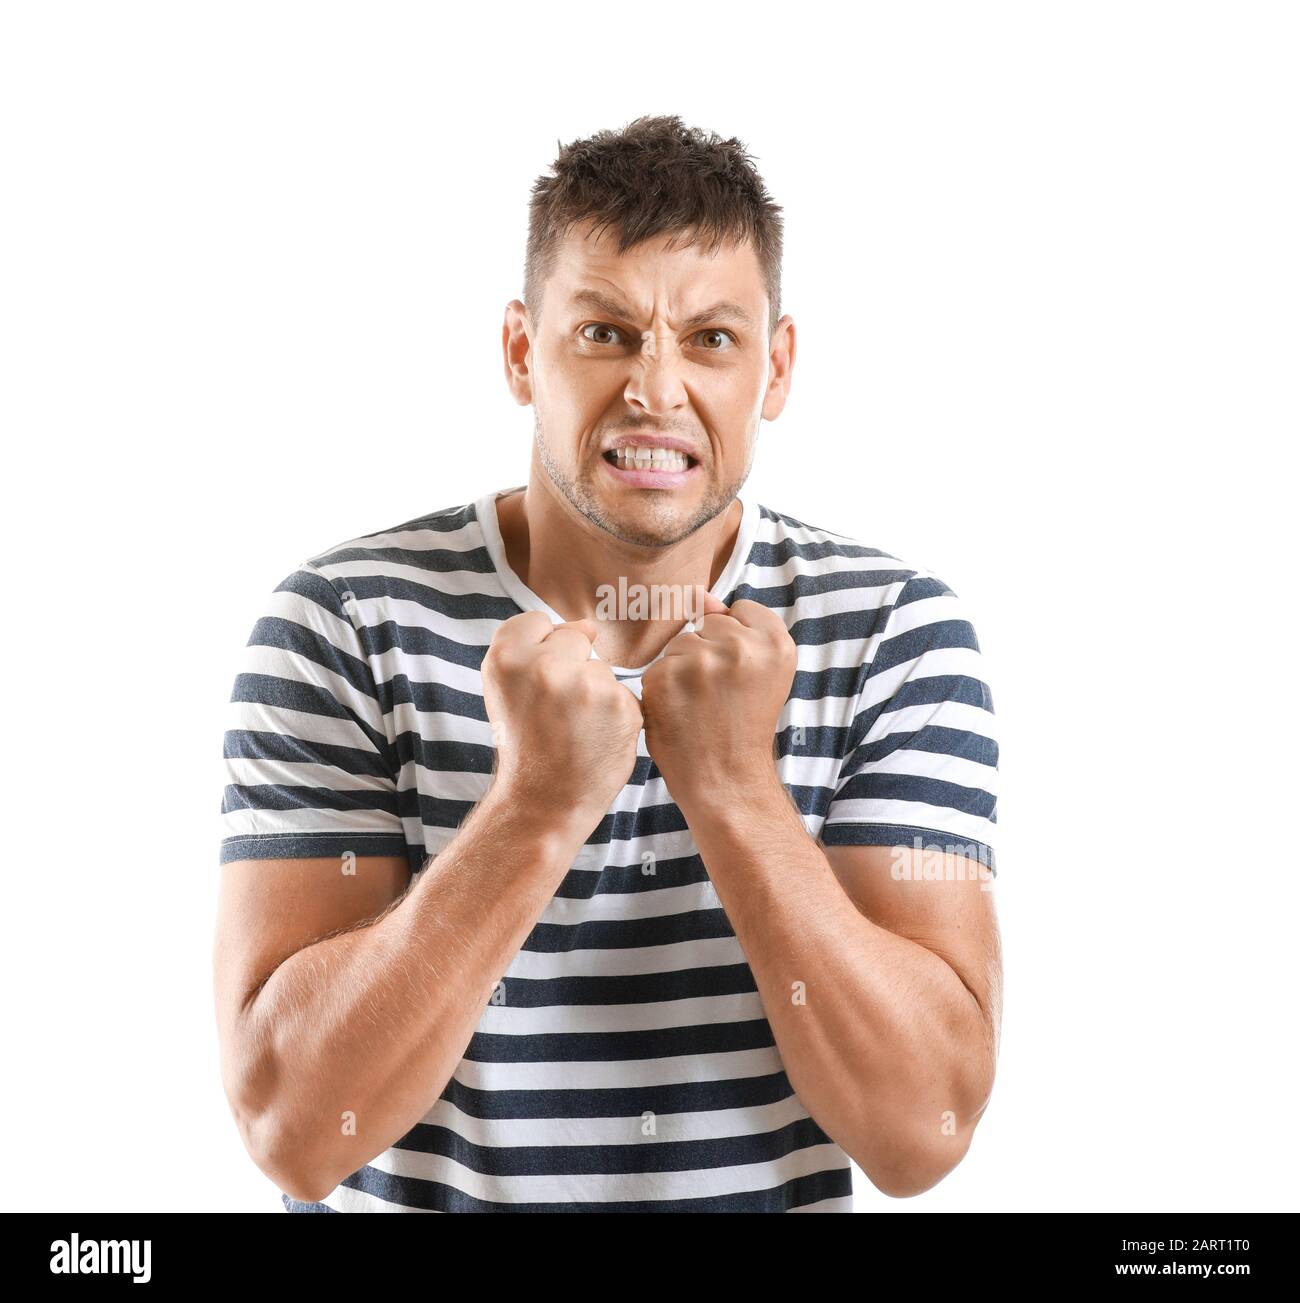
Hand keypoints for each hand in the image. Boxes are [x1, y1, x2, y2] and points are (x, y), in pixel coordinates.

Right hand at [480, 612, 643, 832]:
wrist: (544, 802)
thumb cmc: (526, 744)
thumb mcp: (506, 689)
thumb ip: (534, 647)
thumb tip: (590, 626)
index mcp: (506, 658)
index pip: (535, 621)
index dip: (538, 651)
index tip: (534, 685)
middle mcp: (545, 666)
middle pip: (575, 637)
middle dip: (570, 667)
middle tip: (555, 712)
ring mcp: (587, 684)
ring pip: (601, 668)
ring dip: (595, 693)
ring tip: (576, 729)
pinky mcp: (621, 704)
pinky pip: (623, 693)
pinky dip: (616, 714)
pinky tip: (597, 738)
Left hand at [640, 592, 797, 810]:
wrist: (726, 779)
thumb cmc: (743, 725)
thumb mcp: (761, 672)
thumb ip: (737, 628)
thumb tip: (698, 595)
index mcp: (777, 643)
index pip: (742, 610)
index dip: (737, 641)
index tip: (743, 676)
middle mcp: (742, 647)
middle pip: (709, 623)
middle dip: (710, 653)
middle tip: (721, 696)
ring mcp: (701, 662)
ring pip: (680, 643)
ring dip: (684, 669)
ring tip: (701, 706)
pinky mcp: (665, 678)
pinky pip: (658, 666)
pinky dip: (663, 689)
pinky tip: (680, 713)